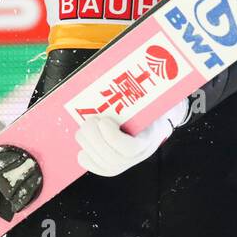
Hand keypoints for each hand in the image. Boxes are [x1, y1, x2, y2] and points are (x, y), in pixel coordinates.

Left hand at [75, 97, 190, 177]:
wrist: (152, 123)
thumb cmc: (147, 107)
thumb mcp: (149, 100)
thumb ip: (140, 93)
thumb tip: (129, 68)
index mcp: (149, 138)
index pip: (130, 148)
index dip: (112, 138)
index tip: (103, 121)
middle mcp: (138, 155)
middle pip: (113, 158)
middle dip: (95, 140)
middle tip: (89, 121)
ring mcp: (126, 163)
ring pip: (103, 163)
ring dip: (88, 145)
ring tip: (84, 129)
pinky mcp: (113, 167)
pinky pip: (98, 169)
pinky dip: (87, 158)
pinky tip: (83, 148)